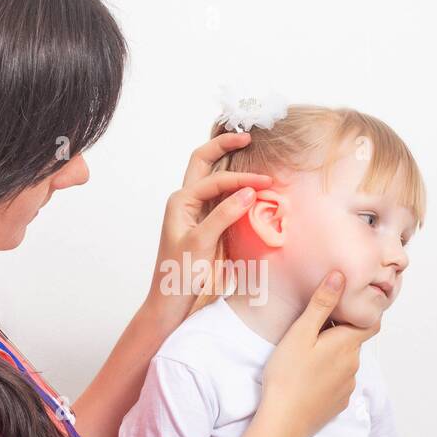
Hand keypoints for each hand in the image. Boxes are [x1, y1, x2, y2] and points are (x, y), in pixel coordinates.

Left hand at [144, 132, 272, 328]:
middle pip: (203, 162)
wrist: (170, 301)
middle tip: (248, 136)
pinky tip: (251, 187)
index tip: (266, 182)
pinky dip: (235, 188)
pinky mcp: (206, 224)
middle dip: (223, 146)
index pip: (215, 180)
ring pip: (212, 177)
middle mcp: (185, 202)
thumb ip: (223, 216)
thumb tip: (248, 192)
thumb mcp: (201, 243)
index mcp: (180, 202)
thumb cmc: (179, 274)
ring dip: (230, 164)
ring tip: (251, 153)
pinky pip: (221, 198)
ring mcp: (195, 212)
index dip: (241, 179)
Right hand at [259, 272, 379, 436]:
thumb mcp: (301, 333)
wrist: (284, 421)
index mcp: (347, 344)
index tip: (344, 308)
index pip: (371, 323)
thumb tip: (340, 276)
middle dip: (339, 333)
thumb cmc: (288, 375)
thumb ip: (321, 304)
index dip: (361, 313)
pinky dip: (328, 376)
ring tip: (306, 357)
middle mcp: (354, 365)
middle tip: (312, 331)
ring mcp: (348, 386)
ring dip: (332, 355)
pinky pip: (339, 382)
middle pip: (354, 341)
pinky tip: (308, 378)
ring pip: (346, 362)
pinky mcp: (339, 402)